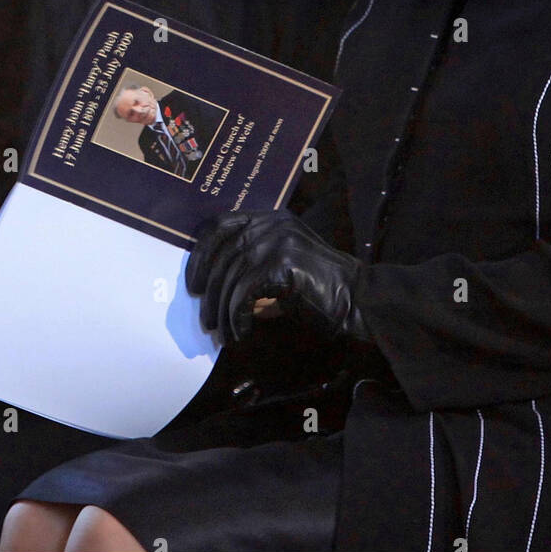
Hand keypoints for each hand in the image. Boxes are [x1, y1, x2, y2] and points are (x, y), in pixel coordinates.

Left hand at [186, 210, 371, 345]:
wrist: (357, 298)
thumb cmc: (319, 289)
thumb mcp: (281, 269)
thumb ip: (251, 270)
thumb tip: (213, 292)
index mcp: (270, 218)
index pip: (220, 225)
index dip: (200, 255)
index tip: (193, 285)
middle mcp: (272, 223)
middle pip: (222, 254)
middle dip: (210, 293)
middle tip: (207, 321)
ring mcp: (278, 240)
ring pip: (231, 277)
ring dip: (223, 311)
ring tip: (224, 334)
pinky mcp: (282, 262)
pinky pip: (244, 293)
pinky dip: (237, 317)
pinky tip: (242, 333)